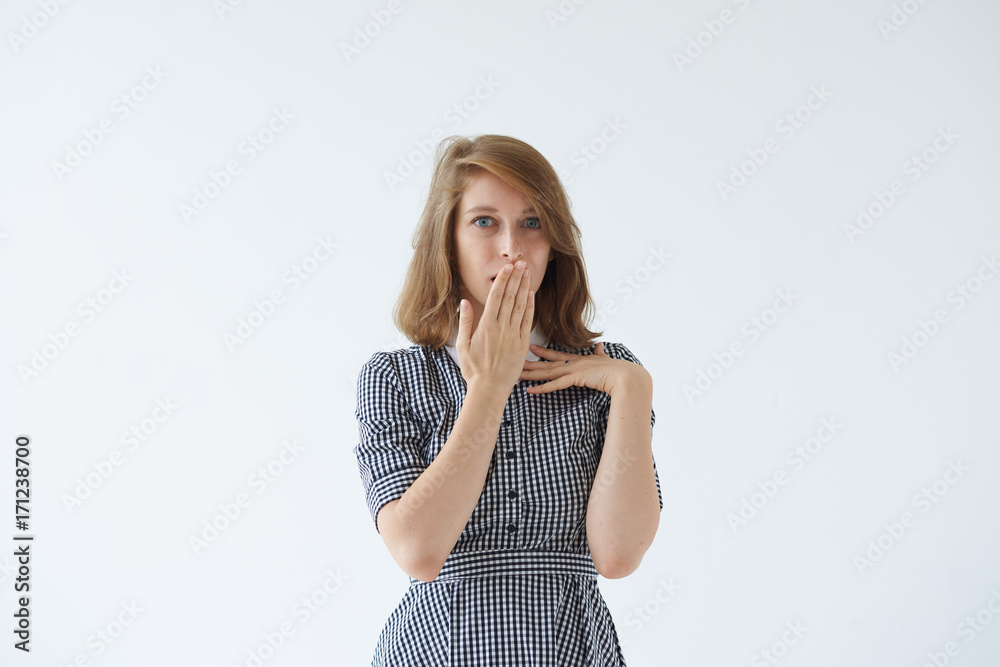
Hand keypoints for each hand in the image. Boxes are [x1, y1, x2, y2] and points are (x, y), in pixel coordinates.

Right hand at [455, 260, 534, 390]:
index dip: (502, 280)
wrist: (489, 389)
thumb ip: (465, 322)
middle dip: (515, 278)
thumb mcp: (462, 345)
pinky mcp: (522, 344)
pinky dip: (530, 306)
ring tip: (528, 272)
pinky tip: (531, 294)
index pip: (496, 297)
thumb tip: (464, 301)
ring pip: (520, 306)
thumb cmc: (473, 369)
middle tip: (521, 262)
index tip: (507, 267)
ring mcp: (513, 335)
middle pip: (509, 297)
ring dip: (524, 287)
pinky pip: (527, 321)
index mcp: (486, 326)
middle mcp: (501, 328)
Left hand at [519, 342, 650, 395]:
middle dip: (530, 364)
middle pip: (547, 364)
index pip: (557, 355)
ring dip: (531, 375)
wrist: (625, 375)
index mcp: (580, 360)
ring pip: (547, 373)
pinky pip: (555, 384)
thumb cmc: (618, 370)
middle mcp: (574, 363)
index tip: (532, 348)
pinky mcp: (576, 378)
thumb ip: (601, 354)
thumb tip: (601, 346)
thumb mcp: (606, 360)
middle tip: (514, 362)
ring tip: (516, 376)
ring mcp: (574, 370)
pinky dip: (542, 388)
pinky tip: (530, 390)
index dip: (544, 352)